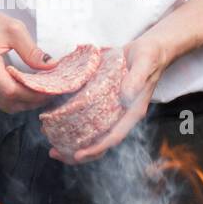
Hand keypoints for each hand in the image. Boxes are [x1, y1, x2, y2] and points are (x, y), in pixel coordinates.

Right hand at [0, 5, 57, 113]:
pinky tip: (26, 90)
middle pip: (9, 103)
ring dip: (24, 102)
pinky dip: (14, 99)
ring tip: (41, 92)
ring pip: (4, 106)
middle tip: (51, 92)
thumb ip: (31, 50)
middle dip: (32, 101)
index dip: (34, 94)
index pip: (12, 91)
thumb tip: (51, 66)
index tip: (51, 89)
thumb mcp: (12, 29)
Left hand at [48, 31, 170, 163]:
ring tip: (52, 144)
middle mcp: (122, 115)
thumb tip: (125, 96)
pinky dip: (75, 124)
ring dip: (74, 142)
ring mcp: (113, 110)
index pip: (114, 136)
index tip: (78, 155)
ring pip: (94, 133)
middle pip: (101, 141)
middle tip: (55, 153)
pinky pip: (90, 118)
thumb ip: (136, 79)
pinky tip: (58, 122)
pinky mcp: (105, 101)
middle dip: (80, 152)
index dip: (97, 148)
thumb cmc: (149, 56)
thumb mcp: (144, 63)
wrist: (150, 49)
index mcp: (132, 111)